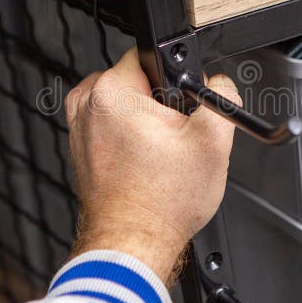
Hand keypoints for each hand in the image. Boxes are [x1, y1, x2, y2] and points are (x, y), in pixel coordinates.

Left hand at [65, 47, 239, 283]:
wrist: (133, 245)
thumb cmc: (161, 204)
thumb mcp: (212, 142)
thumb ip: (221, 97)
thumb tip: (220, 82)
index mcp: (112, 91)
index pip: (151, 57)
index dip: (176, 81)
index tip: (181, 110)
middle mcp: (87, 105)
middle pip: (138, 81)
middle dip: (161, 103)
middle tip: (174, 139)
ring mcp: (79, 128)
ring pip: (125, 104)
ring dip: (145, 121)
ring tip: (159, 155)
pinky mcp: (80, 148)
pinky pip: (112, 127)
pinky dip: (129, 139)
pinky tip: (145, 164)